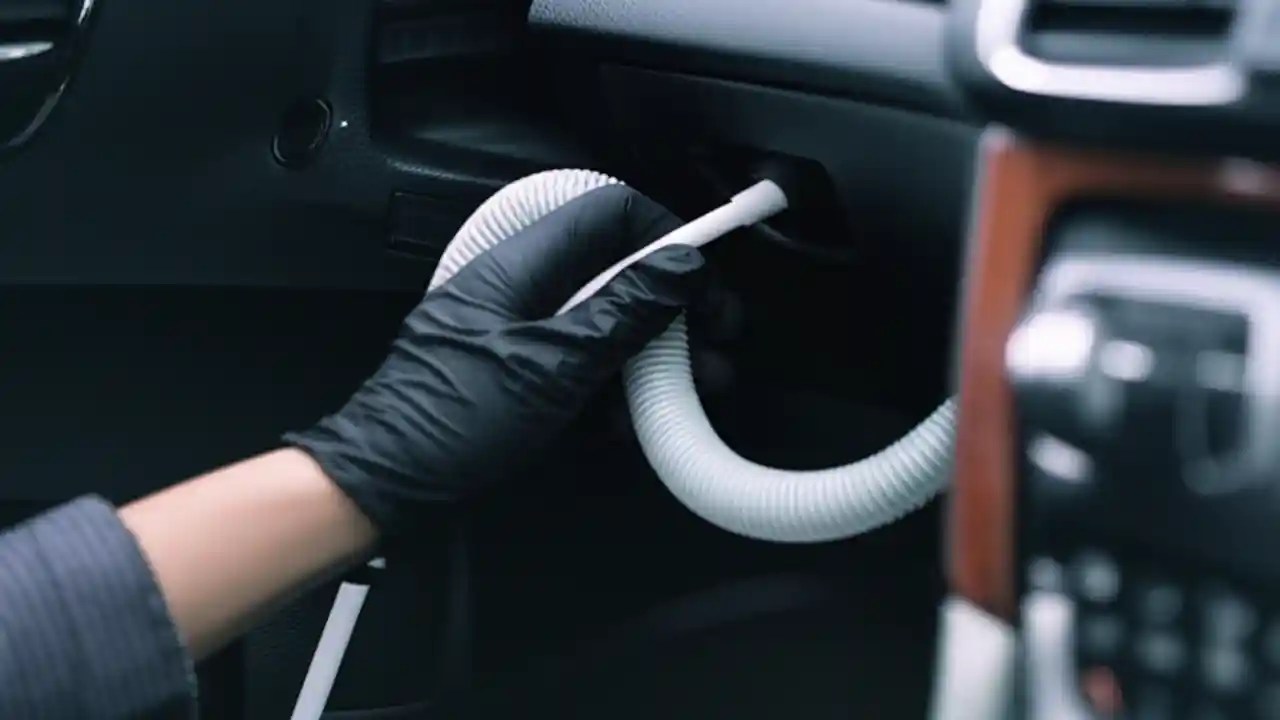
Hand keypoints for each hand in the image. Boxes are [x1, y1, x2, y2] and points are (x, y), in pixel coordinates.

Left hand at [284, 185, 706, 534]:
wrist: (387, 487)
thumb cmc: (452, 421)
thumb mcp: (553, 366)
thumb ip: (623, 313)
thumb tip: (683, 265)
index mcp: (520, 267)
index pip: (606, 215)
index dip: (664, 234)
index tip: (705, 279)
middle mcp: (523, 291)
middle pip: (616, 274)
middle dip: (673, 308)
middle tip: (716, 342)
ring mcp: (523, 337)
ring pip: (607, 327)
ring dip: (655, 357)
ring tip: (696, 389)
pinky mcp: (523, 379)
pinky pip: (584, 369)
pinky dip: (616, 392)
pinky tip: (632, 426)